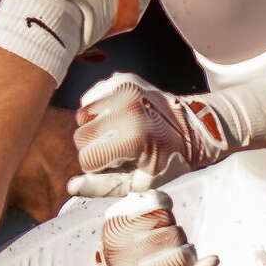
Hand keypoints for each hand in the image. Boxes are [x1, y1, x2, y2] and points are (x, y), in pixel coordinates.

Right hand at [68, 72, 265, 197]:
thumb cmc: (170, 159)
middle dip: (96, 147)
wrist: (194, 126)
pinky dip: (99, 110)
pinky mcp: (122, 78)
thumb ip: (104, 186)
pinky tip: (120, 118)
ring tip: (121, 133)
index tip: (121, 163)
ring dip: (96, 128)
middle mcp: (126, 106)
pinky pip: (90, 98)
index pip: (87, 158)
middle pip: (80, 136)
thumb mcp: (142, 181)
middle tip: (122, 149)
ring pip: (82, 116)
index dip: (100, 167)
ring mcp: (124, 88)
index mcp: (133, 135)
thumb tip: (72, 186)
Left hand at [69, 189, 217, 265]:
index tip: (181, 259)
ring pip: (163, 214)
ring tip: (159, 233)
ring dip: (168, 223)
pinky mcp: (117, 213)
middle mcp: (123, 253)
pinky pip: (151, 198)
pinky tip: (157, 214)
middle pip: (173, 235)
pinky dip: (161, 203)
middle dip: (177, 240)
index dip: (187, 256)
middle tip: (168, 248)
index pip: (179, 257)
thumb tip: (214, 259)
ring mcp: (118, 231)